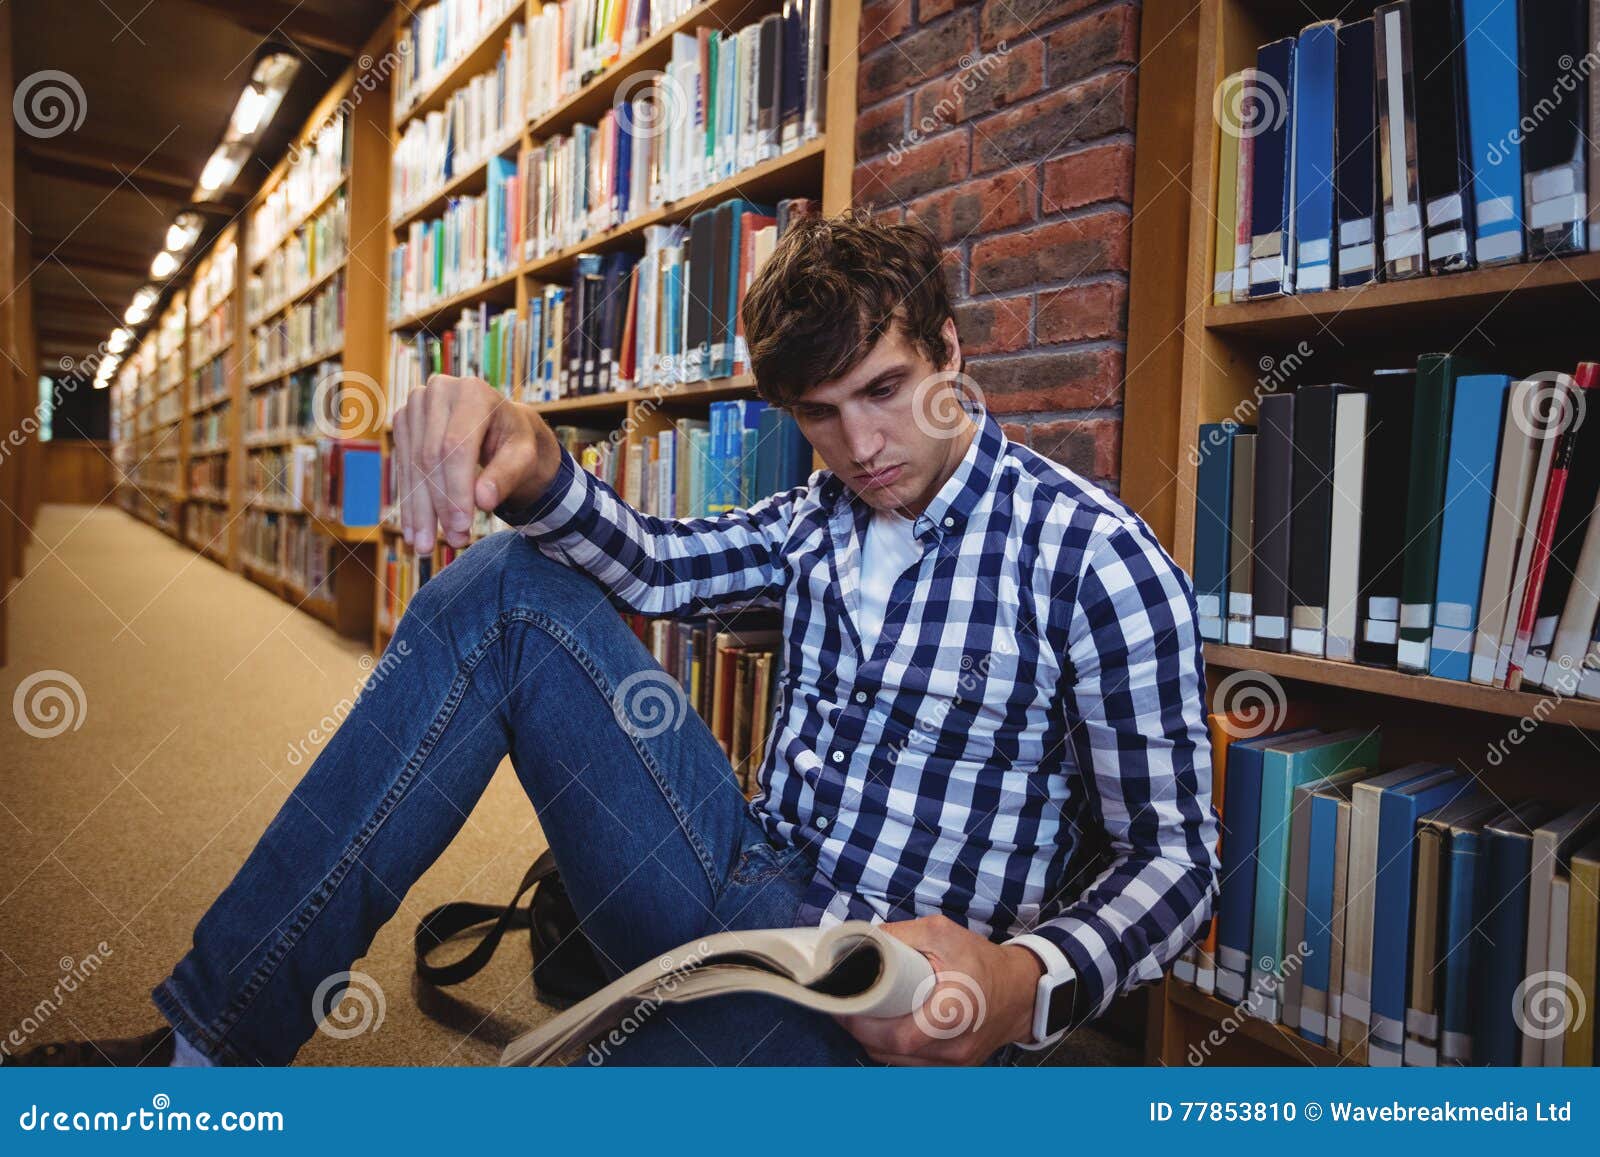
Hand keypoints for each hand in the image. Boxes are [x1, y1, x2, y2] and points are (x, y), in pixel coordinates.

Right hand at [392, 374, 558, 551]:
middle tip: (452, 541)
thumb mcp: (524, 456)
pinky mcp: (404, 422)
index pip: (455, 447)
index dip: (456, 490)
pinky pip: (403, 467)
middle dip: (439, 506)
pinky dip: (410, 501)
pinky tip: (414, 531)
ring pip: (413, 466)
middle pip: (431, 458)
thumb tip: (483, 501)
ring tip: (427, 546)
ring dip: (420, 510)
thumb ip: (506, 475)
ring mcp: (416, 405)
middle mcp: (439, 391)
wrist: (500, 425)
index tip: (462, 526)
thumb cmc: (516, 440)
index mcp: (472, 392)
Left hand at [836, 914, 1043, 1064]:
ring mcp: (953, 1062)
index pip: (898, 1035)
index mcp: (954, 1011)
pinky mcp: (952, 1067)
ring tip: (856, 1013)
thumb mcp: (943, 933)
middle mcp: (954, 1046)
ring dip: (872, 1040)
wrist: (1022, 992)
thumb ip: (901, 936)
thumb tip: (860, 941)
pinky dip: (890, 1047)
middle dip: (860, 1029)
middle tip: (842, 1004)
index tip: (841, 1003)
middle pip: (890, 1051)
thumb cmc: (982, 960)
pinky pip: (910, 1062)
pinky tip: (880, 1026)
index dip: (863, 1023)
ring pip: (896, 1061)